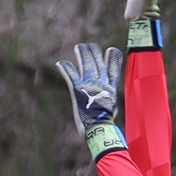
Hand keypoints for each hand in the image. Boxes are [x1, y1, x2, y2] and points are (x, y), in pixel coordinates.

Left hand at [55, 42, 126, 161]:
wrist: (99, 129)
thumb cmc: (106, 125)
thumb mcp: (111, 109)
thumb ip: (109, 101)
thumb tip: (110, 103)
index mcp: (110, 88)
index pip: (114, 68)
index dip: (113, 58)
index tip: (111, 50)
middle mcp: (101, 83)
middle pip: (98, 62)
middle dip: (94, 52)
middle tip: (90, 46)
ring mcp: (89, 85)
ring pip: (86, 64)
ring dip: (82, 54)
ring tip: (79, 47)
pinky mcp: (77, 89)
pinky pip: (70, 75)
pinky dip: (65, 68)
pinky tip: (60, 63)